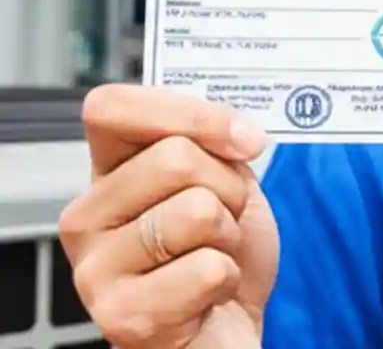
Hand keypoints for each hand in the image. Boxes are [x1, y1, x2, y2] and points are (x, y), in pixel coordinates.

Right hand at [59, 84, 279, 347]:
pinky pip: (207, 268)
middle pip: (175, 158)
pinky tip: (205, 294)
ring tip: (211, 257)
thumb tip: (237, 131)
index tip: (244, 140)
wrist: (229, 326)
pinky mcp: (119, 316)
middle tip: (222, 222)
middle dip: (228, 189)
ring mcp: (94, 269)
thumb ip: (215, 143)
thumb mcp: (225, 181)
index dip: (188, 112)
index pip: (111, 107)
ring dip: (228, 236)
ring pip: (196, 212)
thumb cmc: (222, 252)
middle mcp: (86, 216)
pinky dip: (227, 280)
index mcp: (107, 172)